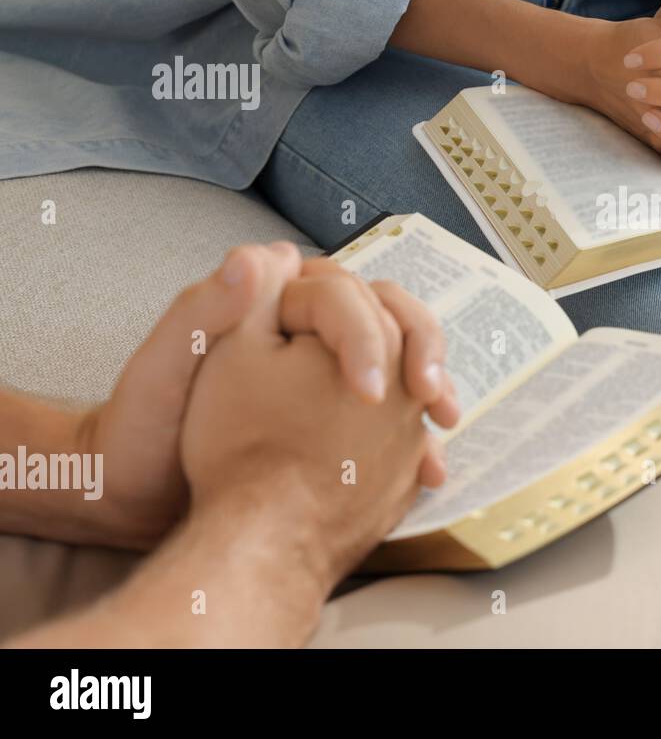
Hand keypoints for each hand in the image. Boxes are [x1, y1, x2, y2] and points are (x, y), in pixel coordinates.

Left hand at [78, 244, 455, 548]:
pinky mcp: (333, 417)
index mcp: (270, 302)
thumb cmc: (141, 427)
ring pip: (397, 362)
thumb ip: (205, 310)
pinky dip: (413, 435)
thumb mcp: (162, 367)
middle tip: (432, 397)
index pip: (342, 292)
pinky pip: (387, 414)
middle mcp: (305, 329)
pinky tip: (429, 465)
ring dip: (429, 388)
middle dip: (421, 352)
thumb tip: (267, 254)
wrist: (134, 491)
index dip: (371, 330)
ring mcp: (325, 373)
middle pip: (387, 321)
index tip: (371, 388)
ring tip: (443, 425)